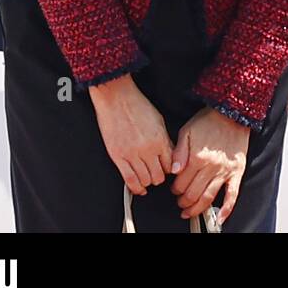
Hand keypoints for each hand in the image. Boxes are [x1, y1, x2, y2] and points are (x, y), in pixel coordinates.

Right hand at [90, 74, 174, 195]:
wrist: (117, 98)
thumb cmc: (137, 105)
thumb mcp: (159, 120)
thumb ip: (164, 139)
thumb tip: (169, 153)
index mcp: (159, 139)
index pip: (170, 165)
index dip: (170, 169)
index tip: (167, 169)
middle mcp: (147, 149)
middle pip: (158, 176)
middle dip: (159, 177)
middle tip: (158, 175)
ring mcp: (131, 154)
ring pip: (145, 180)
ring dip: (148, 182)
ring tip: (147, 179)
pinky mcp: (117, 157)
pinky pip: (129, 179)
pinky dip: (135, 188)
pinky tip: (138, 188)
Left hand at [171, 107, 249, 223]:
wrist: (232, 113)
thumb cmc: (208, 121)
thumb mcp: (186, 131)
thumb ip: (178, 152)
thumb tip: (173, 171)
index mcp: (197, 158)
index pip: (181, 183)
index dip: (174, 189)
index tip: (174, 189)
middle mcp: (211, 167)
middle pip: (193, 194)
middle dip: (183, 201)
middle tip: (180, 201)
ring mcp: (224, 171)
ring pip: (208, 198)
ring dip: (196, 209)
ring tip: (189, 212)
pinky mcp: (237, 172)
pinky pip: (232, 194)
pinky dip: (227, 209)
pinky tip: (220, 218)